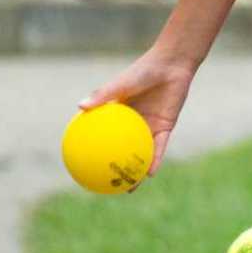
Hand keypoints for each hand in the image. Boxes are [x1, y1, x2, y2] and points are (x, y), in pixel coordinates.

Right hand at [82, 49, 197, 172]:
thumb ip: (102, 96)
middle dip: (114, 166)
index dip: (92, 147)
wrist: (172, 65)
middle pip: (121, 149)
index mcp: (117, 112)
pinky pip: (159, 147)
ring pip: (141, 153)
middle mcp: (132, 122)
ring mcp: (149, 125)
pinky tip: (151, 173)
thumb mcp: (120, 84)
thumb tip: (79, 106)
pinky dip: (155, 160)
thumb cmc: (143, 71)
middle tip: (104, 182)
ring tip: (129, 187)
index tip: (81, 161)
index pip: (102, 133)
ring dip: (136, 171)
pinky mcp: (166, 127)